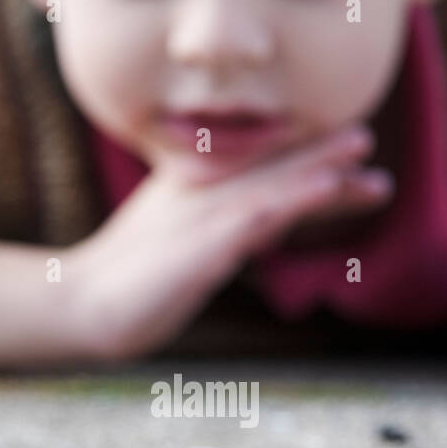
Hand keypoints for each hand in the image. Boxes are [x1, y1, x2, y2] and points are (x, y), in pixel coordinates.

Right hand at [70, 123, 393, 359]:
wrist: (80, 307)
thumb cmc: (132, 282)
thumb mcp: (186, 248)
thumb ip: (227, 229)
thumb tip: (273, 219)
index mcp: (197, 193)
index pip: (261, 172)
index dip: (307, 159)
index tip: (353, 152)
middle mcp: (200, 196)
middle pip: (269, 169)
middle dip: (320, 154)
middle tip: (365, 140)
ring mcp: (197, 220)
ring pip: (266, 185)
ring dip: (313, 166)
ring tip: (357, 148)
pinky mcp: (197, 251)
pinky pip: (249, 220)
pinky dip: (287, 202)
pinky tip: (321, 189)